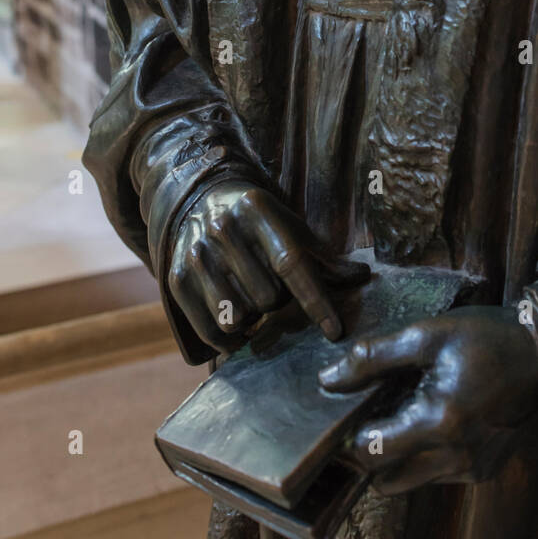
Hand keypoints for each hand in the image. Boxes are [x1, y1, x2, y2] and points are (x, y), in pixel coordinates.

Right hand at [168, 184, 368, 352]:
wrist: (198, 200)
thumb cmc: (258, 221)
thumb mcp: (290, 227)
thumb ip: (323, 257)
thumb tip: (362, 277)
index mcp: (257, 209)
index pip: (292, 262)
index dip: (315, 300)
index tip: (335, 331)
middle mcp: (222, 229)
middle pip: (267, 297)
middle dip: (278, 302)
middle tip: (273, 288)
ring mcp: (195, 254)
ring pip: (238, 318)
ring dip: (253, 319)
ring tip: (251, 299)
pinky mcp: (175, 279)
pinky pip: (212, 331)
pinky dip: (230, 338)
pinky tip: (237, 322)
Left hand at [319, 307, 537, 493]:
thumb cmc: (487, 338)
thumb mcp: (428, 334)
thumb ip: (374, 357)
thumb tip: (329, 380)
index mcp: (439, 422)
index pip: (371, 454)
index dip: (350, 437)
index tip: (348, 413)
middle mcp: (455, 457)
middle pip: (385, 480)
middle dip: (369, 456)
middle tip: (369, 418)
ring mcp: (471, 469)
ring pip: (410, 482)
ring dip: (396, 458)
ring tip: (400, 415)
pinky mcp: (483, 472)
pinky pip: (436, 476)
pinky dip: (424, 456)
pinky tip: (429, 419)